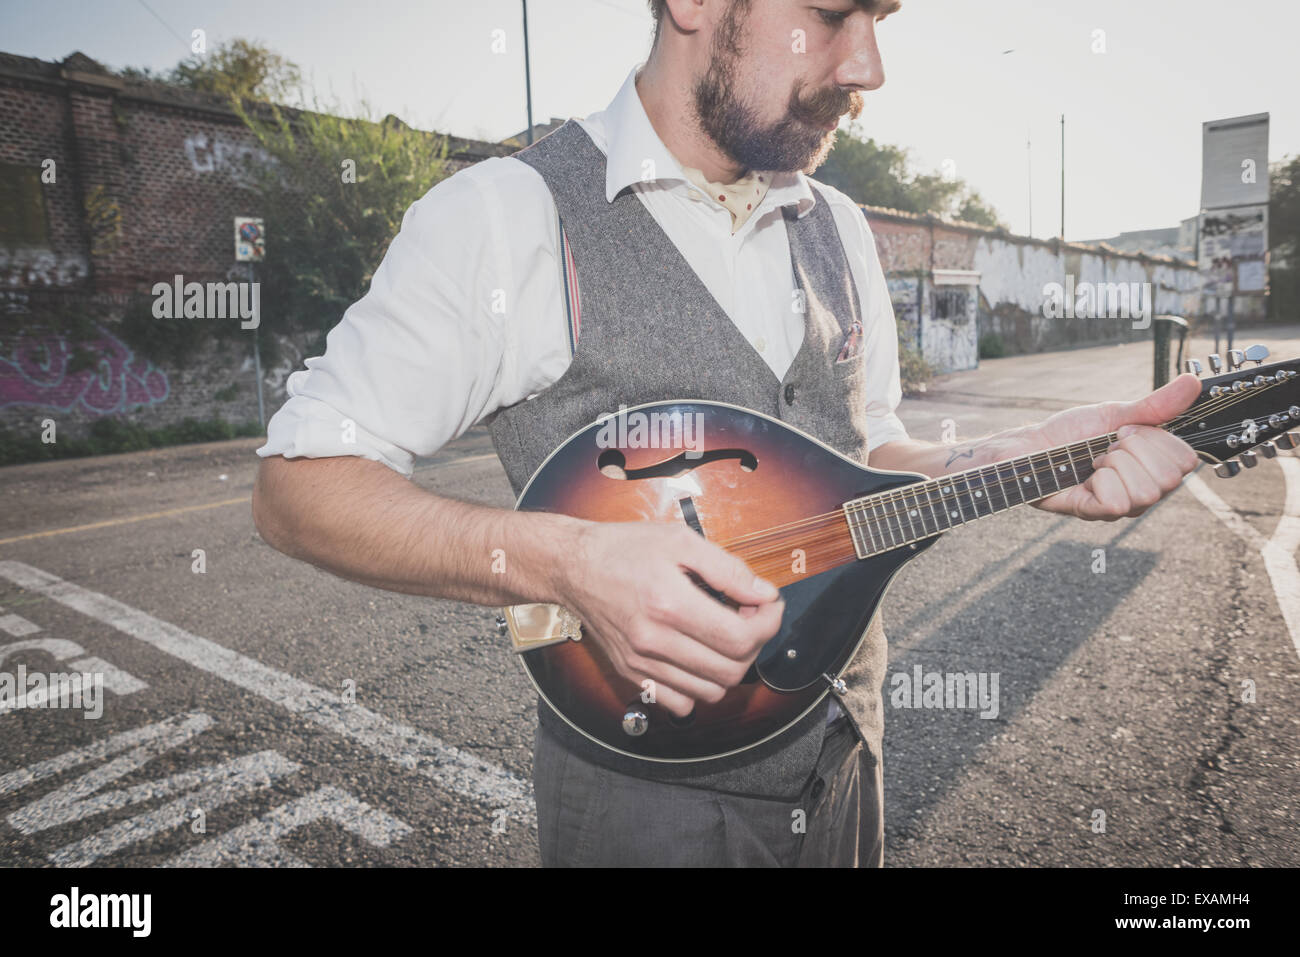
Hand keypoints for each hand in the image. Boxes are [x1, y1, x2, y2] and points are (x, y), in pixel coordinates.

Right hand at [555, 522, 784, 716]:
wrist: (573, 566)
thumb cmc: (622, 549)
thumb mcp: (680, 541)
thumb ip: (727, 569)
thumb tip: (763, 593)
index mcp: (669, 603)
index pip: (740, 638)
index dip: (768, 623)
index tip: (768, 605)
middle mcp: (654, 640)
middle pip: (731, 670)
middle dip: (754, 644)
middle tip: (749, 617)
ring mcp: (641, 662)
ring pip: (710, 692)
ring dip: (730, 668)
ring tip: (724, 636)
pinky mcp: (632, 673)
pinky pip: (679, 703)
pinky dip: (698, 688)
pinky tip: (698, 657)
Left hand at [1025, 373, 1201, 520]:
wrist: (1031, 445)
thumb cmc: (1071, 433)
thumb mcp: (1115, 413)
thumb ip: (1156, 405)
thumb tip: (1192, 382)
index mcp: (1155, 464)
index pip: (1186, 461)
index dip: (1156, 441)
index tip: (1125, 431)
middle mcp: (1145, 489)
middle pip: (1169, 479)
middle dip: (1132, 452)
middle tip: (1107, 448)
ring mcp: (1124, 506)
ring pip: (1145, 492)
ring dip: (1113, 466)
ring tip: (1095, 462)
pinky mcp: (1098, 513)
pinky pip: (1116, 502)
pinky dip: (1098, 482)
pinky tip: (1086, 478)